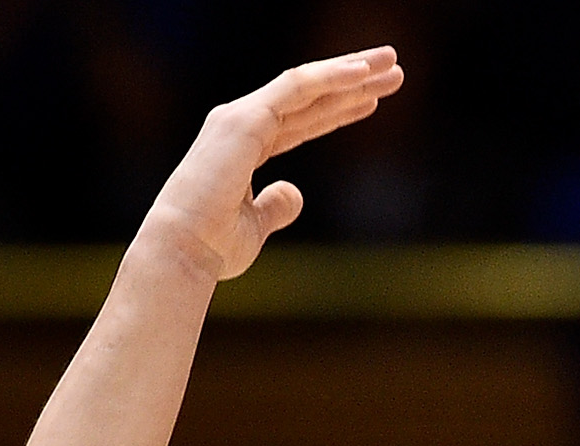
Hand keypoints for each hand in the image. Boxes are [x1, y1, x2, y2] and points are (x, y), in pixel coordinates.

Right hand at [138, 48, 403, 282]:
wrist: (186, 249)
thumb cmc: (214, 245)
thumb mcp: (257, 226)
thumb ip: (276, 207)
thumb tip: (295, 193)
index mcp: (246, 148)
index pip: (303, 121)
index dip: (339, 109)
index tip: (373, 101)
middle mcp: (243, 125)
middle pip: (311, 97)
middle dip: (353, 82)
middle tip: (393, 70)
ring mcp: (243, 118)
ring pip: (307, 85)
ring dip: (350, 70)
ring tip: (391, 62)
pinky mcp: (245, 119)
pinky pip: (296, 88)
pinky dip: (330, 77)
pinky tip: (362, 72)